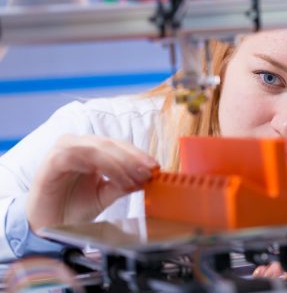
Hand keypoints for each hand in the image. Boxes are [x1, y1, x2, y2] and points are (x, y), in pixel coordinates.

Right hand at [26, 135, 158, 233]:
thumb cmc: (73, 207)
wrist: (47, 226)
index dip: (138, 155)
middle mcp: (77, 144)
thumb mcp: (105, 195)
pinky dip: (106, 168)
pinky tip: (120, 182)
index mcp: (90, 149)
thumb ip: (123, 184)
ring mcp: (63, 150)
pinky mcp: (53, 160)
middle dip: (134, 159)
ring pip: (99, 148)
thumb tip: (147, 178)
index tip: (155, 167)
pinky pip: (82, 157)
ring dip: (122, 164)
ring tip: (135, 181)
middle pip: (112, 144)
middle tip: (149, 173)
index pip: (119, 145)